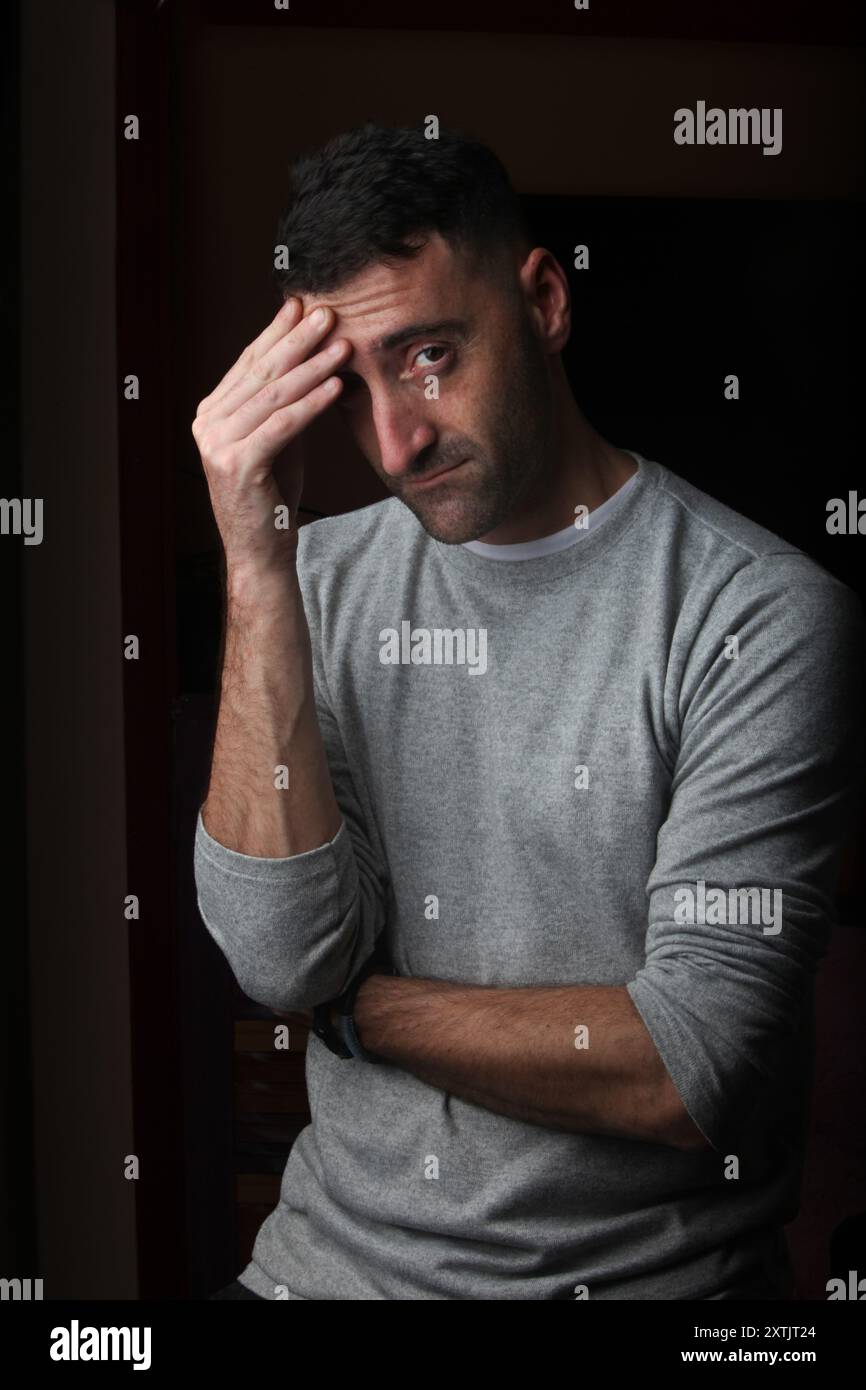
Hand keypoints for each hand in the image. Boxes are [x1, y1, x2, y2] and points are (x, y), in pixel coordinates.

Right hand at [191, 298, 349, 579]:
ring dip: (312, 367)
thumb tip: (309, 355)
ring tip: (342, 346)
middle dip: (297, 340)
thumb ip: (283, 402)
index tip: (303, 305)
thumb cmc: (273, 496)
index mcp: (211, 413)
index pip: (249, 363)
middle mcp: (207, 424)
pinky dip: (312, 404)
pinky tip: (335, 386)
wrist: (260, 550)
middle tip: (328, 313)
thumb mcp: (278, 439)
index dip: (277, 333)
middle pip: (261, 373)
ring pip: (274, 396)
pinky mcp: (237, 465)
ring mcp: (217, 444)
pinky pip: (282, 426)